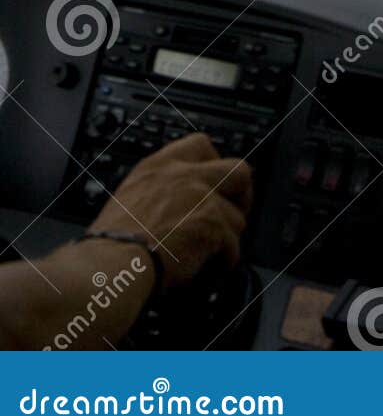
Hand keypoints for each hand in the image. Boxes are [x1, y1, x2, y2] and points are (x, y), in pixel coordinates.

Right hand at [90, 133, 252, 290]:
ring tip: (211, 254)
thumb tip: (177, 205)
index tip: (215, 185)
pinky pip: (233, 246)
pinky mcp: (210, 223)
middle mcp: (183, 175)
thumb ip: (159, 192)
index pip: (201, 145)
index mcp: (159, 167)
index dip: (215, 165)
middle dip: (241, 195)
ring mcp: (200, 197)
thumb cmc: (109, 246)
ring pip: (237, 216)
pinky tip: (208, 271)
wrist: (108, 268)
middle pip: (237, 169)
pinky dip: (224, 262)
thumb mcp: (129, 199)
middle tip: (232, 214)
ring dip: (228, 238)